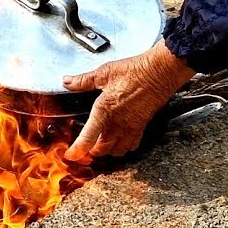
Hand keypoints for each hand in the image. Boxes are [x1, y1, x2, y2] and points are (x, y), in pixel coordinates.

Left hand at [63, 41, 195, 160]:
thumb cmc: (134, 72)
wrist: (159, 73)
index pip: (88, 139)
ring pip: (117, 151)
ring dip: (107, 150)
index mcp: (104, 111)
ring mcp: (130, 128)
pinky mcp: (141, 127)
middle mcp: (117, 124)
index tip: (70, 155)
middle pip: (102, 150)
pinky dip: (124, 147)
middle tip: (85, 146)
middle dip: (91, 151)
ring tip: (101, 144)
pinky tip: (120, 140)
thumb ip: (83, 80)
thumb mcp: (104, 73)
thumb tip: (68, 81)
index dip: (77, 150)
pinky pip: (132, 146)